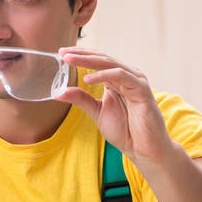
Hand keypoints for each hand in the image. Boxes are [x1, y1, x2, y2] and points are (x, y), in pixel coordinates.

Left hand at [58, 47, 174, 165]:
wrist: (142, 148)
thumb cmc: (125, 130)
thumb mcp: (97, 112)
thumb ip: (81, 99)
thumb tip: (59, 92)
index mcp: (116, 79)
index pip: (96, 61)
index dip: (79, 56)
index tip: (61, 54)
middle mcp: (126, 76)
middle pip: (102, 59)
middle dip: (81, 55)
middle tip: (62, 53)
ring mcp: (135, 80)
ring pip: (110, 63)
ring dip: (88, 61)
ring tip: (69, 60)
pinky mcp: (141, 88)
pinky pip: (121, 76)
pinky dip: (103, 75)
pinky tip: (87, 79)